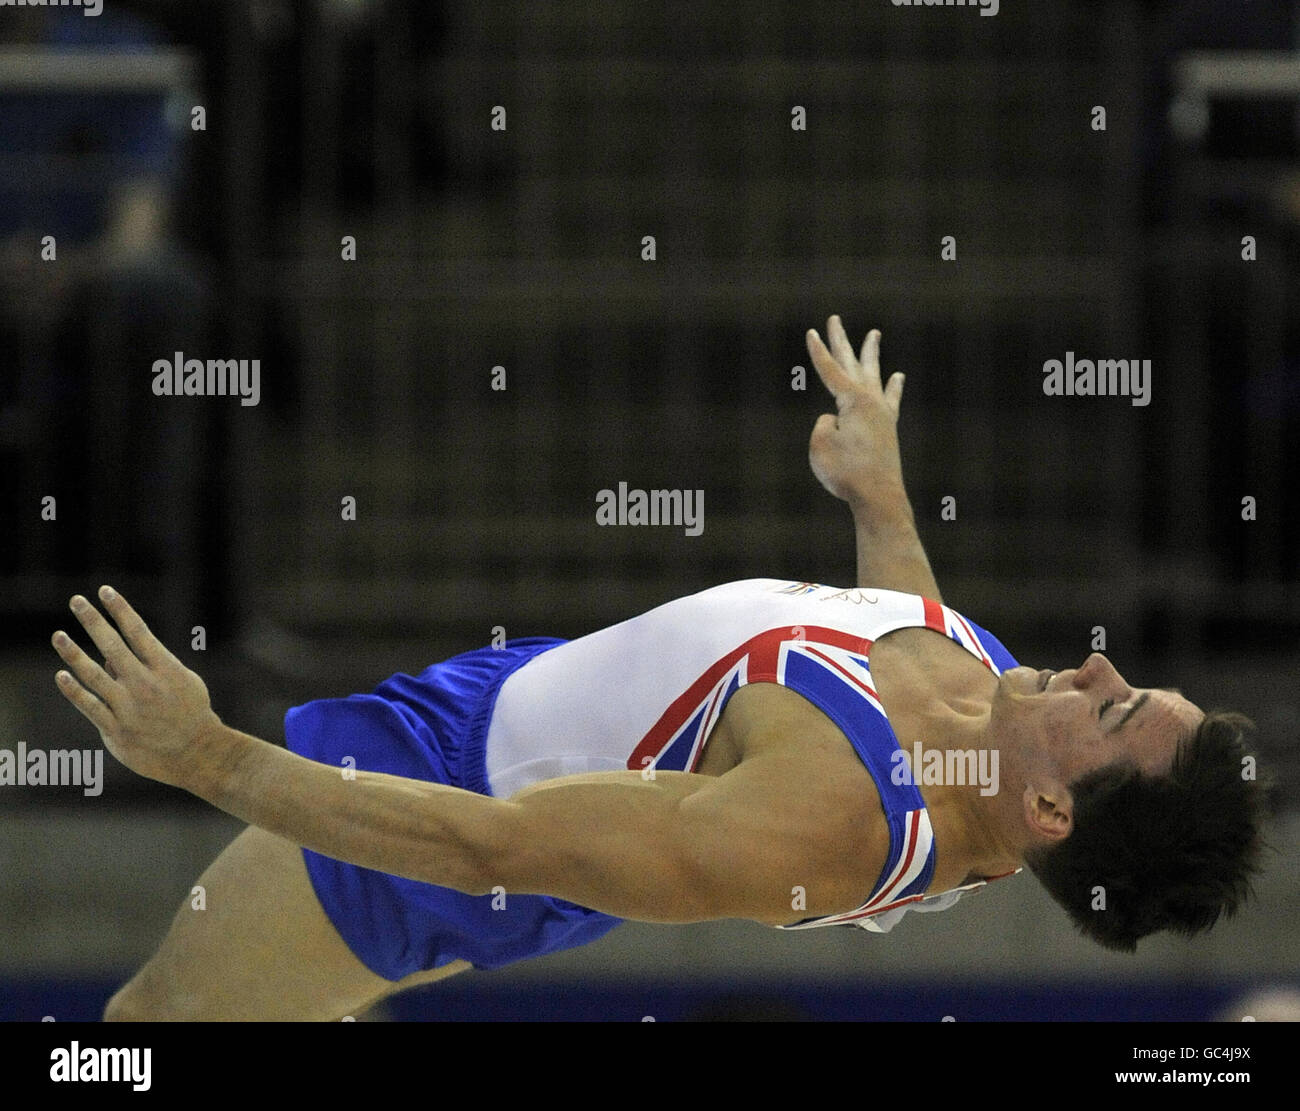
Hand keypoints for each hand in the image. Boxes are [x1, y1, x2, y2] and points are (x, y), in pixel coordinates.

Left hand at [51, 586, 222, 789]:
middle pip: (112, 646)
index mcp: (165, 669)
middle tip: (77, 601)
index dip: (120, 609)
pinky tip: (62, 675)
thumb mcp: (183, 683)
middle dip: (93, 621)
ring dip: (73, 653)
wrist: (197, 753)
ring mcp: (128, 707)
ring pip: (93, 675)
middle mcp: (145, 684)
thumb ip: (152, 667)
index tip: (105, 591)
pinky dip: (74, 690)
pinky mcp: (115, 729)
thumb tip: (113, 658)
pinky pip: (89, 706)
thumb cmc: (192, 714)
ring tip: (58, 636)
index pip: (138, 632)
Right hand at [805, 314, 905, 509]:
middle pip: (852, 363)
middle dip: (841, 342)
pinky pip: (890, 399)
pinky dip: (893, 387)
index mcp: (853, 400)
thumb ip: (824, 425)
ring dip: (871, 355)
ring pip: (875, 375)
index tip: (811, 333)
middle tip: (834, 320)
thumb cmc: (846, 472)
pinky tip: (897, 377)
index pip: (830, 370)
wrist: (878, 496)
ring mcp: (882, 414)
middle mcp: (871, 401)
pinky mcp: (888, 429)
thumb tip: (835, 421)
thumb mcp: (820, 444)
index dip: (818, 352)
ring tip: (874, 335)